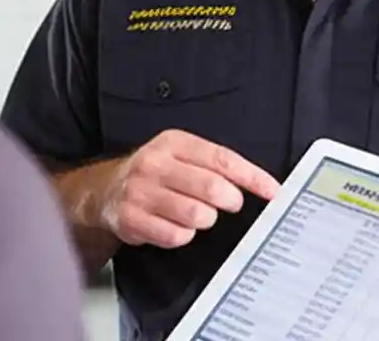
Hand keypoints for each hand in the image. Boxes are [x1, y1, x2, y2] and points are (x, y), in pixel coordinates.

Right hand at [98, 130, 280, 248]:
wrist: (105, 190)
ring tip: (196, 214)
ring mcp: (140, 192)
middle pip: (211, 188)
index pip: (222, 159)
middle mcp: (154, 164)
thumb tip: (261, 184)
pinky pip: (175, 236)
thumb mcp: (181, 155)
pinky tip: (175, 225)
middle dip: (230, 201)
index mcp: (173, 143)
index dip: (252, 177)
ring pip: (195, 215)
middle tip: (230, 204)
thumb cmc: (155, 174)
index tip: (272, 191)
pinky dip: (182, 235)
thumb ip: (215, 166)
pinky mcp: (130, 218)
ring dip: (205, 220)